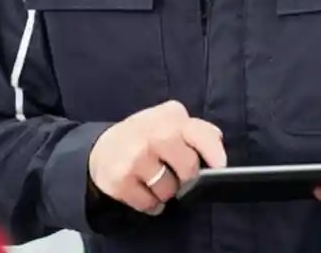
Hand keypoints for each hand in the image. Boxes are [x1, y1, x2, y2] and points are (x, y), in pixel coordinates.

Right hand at [89, 100, 226, 214]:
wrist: (101, 148)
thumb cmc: (145, 136)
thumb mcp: (169, 122)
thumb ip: (196, 129)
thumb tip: (217, 139)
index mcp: (171, 117)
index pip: (201, 134)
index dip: (213, 153)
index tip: (219, 167)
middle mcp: (154, 134)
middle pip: (189, 169)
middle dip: (185, 178)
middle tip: (173, 173)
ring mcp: (136, 156)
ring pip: (169, 191)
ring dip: (165, 192)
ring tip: (154, 180)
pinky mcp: (121, 179)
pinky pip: (150, 204)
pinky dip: (150, 204)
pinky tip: (142, 190)